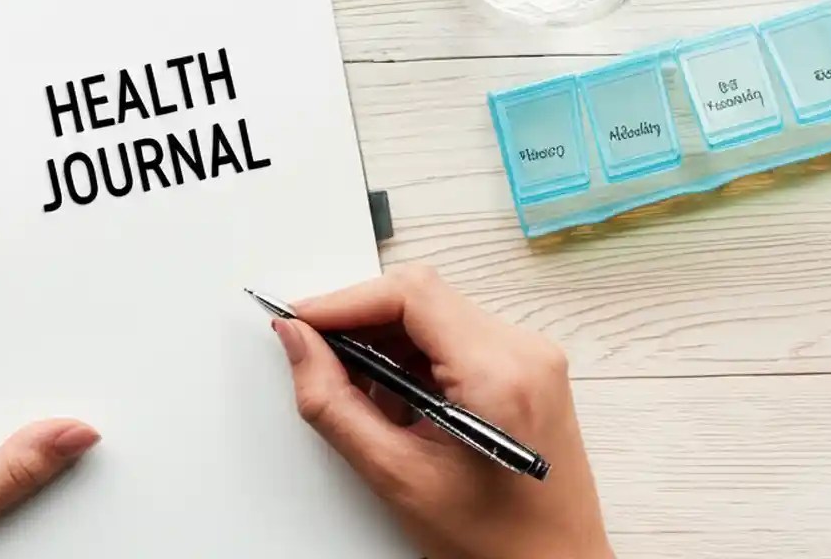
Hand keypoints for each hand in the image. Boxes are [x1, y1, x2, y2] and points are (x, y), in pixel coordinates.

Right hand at [272, 266, 611, 558]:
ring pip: (434, 312)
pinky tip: (392, 397)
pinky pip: (454, 336)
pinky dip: (411, 356)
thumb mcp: (396, 474)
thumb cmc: (497, 542)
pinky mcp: (524, 368)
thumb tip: (299, 344)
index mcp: (501, 374)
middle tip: (316, 352)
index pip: (411, 295)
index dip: (345, 300)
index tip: (302, 320)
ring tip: (355, 389)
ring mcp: (530, 357)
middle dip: (359, 318)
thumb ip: (334, 403)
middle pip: (421, 296)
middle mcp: (525, 352)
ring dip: (384, 339)